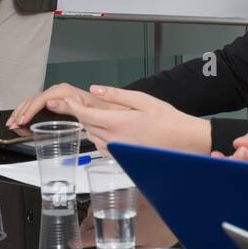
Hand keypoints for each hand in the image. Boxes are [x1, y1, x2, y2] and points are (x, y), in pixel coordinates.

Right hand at [6, 82, 123, 128]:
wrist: (117, 112)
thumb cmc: (107, 113)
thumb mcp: (90, 110)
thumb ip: (70, 106)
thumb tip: (51, 102)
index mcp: (68, 93)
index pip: (42, 98)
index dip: (30, 109)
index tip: (23, 120)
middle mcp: (63, 92)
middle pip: (36, 98)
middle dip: (22, 111)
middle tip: (13, 123)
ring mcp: (62, 96)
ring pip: (36, 100)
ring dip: (23, 110)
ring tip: (13, 121)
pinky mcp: (62, 102)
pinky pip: (41, 104)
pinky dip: (30, 110)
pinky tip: (23, 118)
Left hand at [47, 85, 210, 153]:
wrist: (183, 141)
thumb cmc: (167, 120)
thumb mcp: (141, 100)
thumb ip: (115, 95)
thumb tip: (95, 90)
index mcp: (118, 123)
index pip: (85, 115)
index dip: (71, 107)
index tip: (64, 101)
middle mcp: (115, 140)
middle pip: (86, 126)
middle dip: (81, 114)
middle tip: (78, 103)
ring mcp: (118, 151)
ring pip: (93, 137)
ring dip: (91, 126)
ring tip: (95, 114)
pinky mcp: (122, 158)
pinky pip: (103, 147)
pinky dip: (100, 136)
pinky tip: (108, 129)